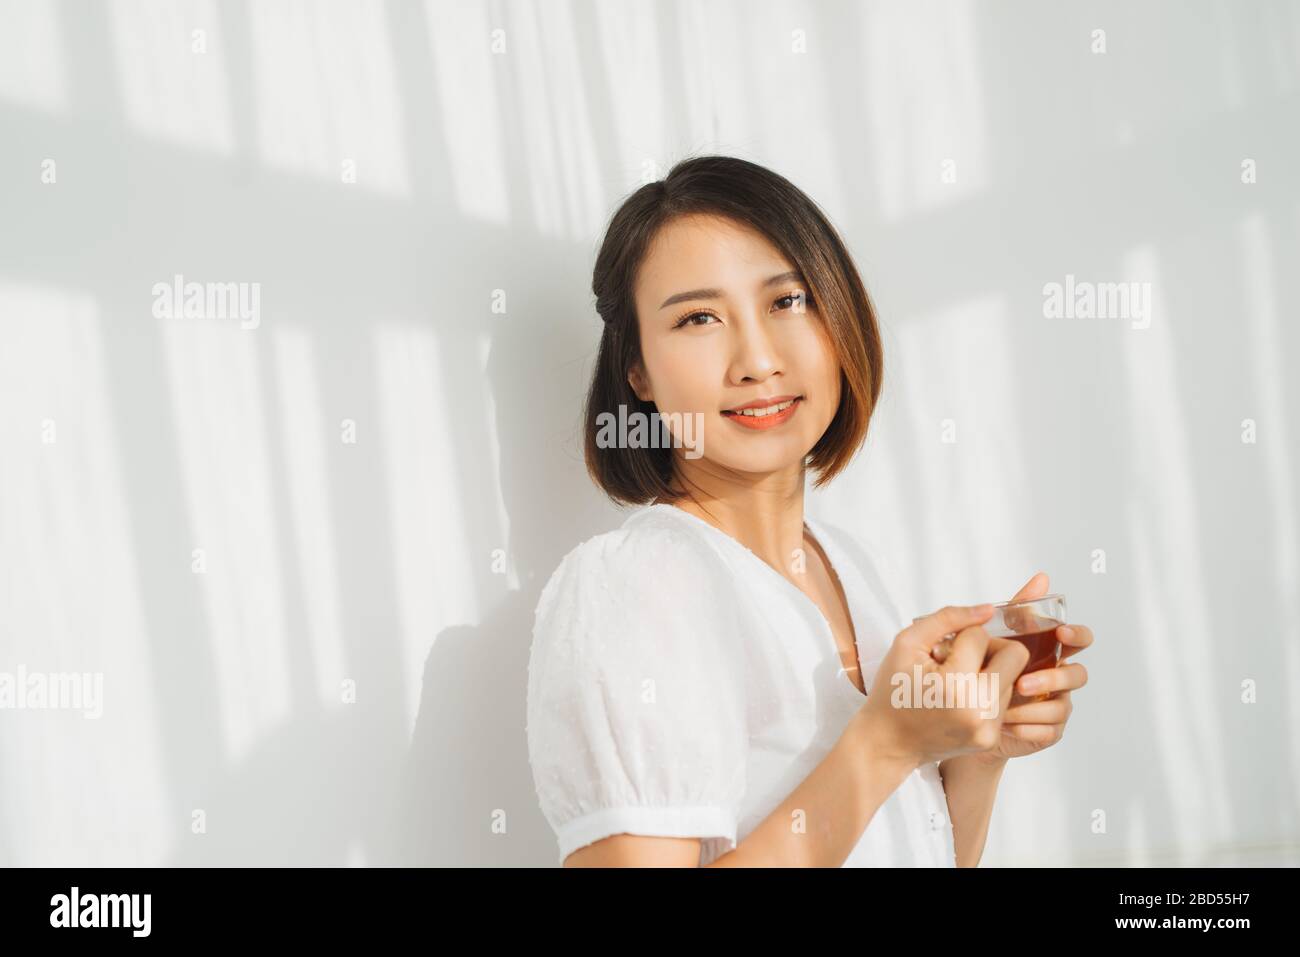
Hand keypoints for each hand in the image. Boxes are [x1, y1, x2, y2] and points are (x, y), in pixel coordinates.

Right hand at [856, 603, 1029, 768]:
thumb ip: (948, 618)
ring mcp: (987, 727)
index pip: (981, 637)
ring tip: (957, 681)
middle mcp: (978, 709)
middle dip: (991, 649)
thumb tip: (989, 610)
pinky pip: (1005, 701)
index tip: (941, 650)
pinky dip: (987, 693)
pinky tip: (961, 699)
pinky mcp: (991, 738)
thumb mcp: (907, 643)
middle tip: (964, 657)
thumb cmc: (892, 690)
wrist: (887, 742)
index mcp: (955, 684)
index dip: (961, 635)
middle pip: (1016, 656)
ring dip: (990, 672)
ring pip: (1014, 678)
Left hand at [969, 572, 1091, 764]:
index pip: (1080, 639)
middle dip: (1054, 677)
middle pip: (1079, 675)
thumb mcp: (997, 636)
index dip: (1078, 635)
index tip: (1061, 632)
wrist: (964, 714)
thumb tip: (1043, 577)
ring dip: (1034, 707)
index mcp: (1052, 652)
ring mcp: (1057, 705)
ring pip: (1062, 706)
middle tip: (1022, 682)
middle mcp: (1060, 677)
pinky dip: (1028, 727)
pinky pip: (1050, 731)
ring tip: (1005, 708)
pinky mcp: (1048, 731)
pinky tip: (1007, 724)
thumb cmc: (984, 667)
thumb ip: (1020, 608)